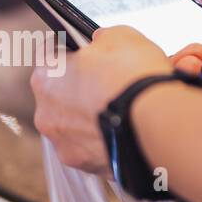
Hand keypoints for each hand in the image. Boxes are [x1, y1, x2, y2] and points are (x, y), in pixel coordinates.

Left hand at [30, 26, 201, 172]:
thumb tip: (102, 43)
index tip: (82, 50)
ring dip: (92, 116)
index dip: (69, 49)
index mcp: (46, 76)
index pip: (48, 55)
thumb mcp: (121, 36)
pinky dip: (105, 138)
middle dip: (81, 87)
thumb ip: (103, 38)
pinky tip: (124, 129)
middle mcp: (47, 113)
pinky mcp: (85, 165)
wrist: (156, 122)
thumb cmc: (133, 78)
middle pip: (60, 94)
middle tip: (108, 82)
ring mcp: (64, 143)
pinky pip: (92, 147)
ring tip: (120, 109)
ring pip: (75, 124)